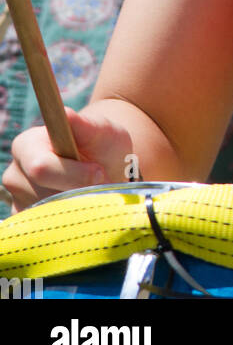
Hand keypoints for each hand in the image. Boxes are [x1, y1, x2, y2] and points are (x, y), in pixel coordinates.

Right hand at [3, 108, 133, 212]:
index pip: (41, 167)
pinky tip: (82, 206)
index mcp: (27, 145)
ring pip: (49, 215)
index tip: (98, 172)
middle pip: (45, 195)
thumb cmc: (101, 145)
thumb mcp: (101, 130)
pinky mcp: (27, 223)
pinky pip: (48, 231)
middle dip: (79, 192)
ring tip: (91, 191)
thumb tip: (65, 113)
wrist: (104, 169)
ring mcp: (18, 201)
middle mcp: (15, 174)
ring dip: (77, 207)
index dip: (73, 174)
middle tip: (101, 183)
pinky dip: (70, 222)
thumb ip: (84, 125)